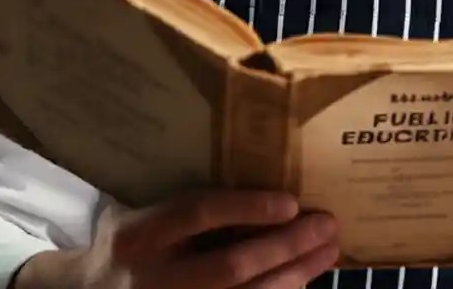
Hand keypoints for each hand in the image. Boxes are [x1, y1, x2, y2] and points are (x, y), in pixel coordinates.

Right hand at [13, 189, 339, 288]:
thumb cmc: (125, 244)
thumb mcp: (138, 215)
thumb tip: (259, 175)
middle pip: (231, 265)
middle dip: (286, 247)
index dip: (248, 208)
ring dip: (294, 276)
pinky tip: (302, 280)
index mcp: (139, 236)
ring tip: (327, 252)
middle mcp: (153, 277)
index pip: (198, 216)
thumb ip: (184, 203)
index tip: (291, 202)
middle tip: (326, 226)